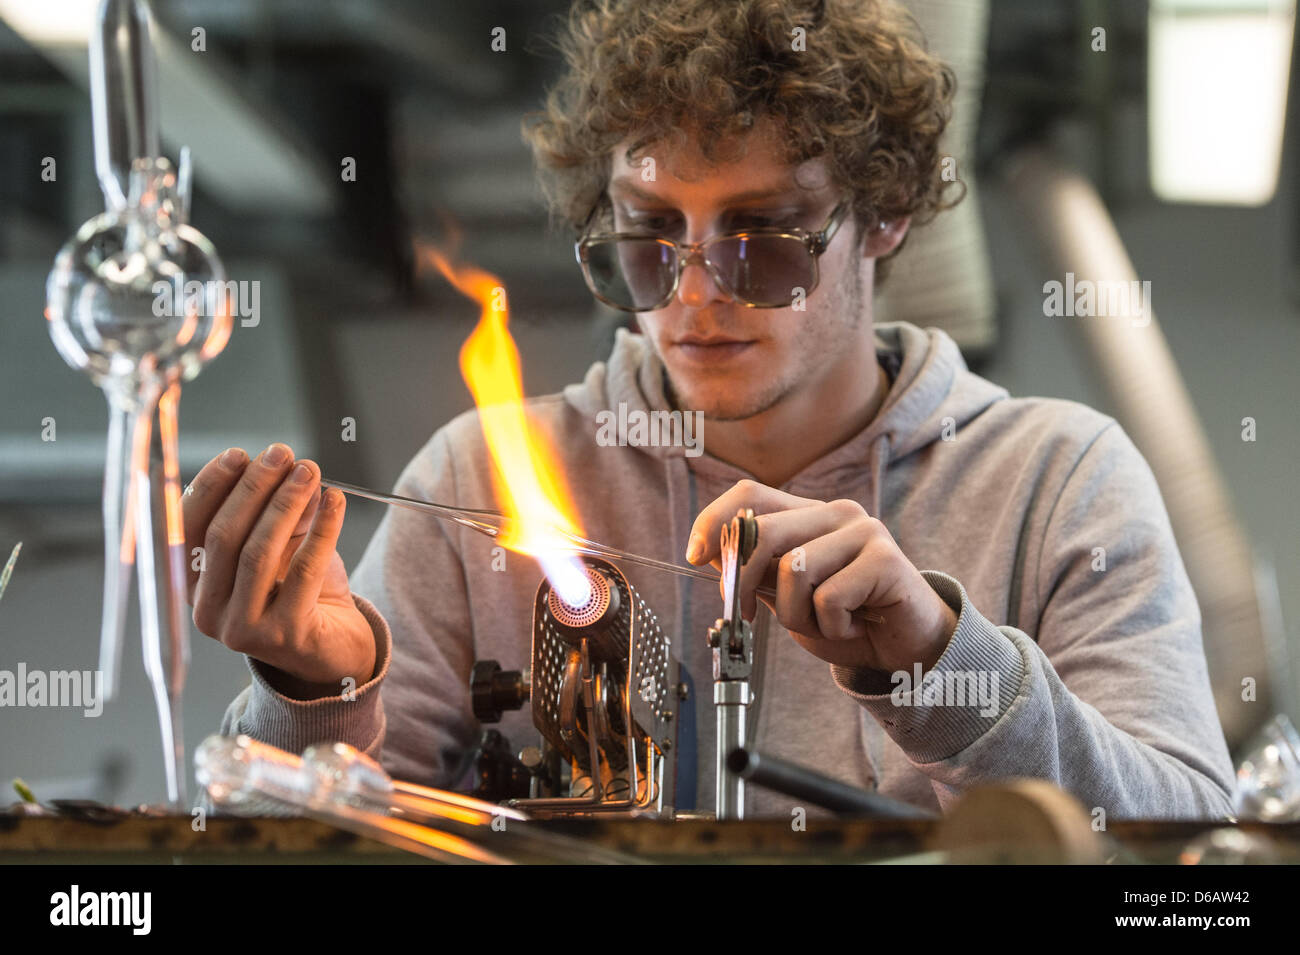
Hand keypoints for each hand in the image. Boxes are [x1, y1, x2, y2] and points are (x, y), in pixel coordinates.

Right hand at [182, 443, 374, 693]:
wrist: (334, 652)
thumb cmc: (300, 595)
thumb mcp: (283, 548)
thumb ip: (277, 513)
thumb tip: (287, 467)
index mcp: (194, 587)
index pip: (188, 529)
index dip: (212, 488)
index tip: (238, 454)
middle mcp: (209, 612)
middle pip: (224, 537)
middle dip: (253, 488)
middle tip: (282, 453)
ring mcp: (243, 629)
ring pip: (258, 553)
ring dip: (285, 504)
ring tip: (308, 471)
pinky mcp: (284, 636)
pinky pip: (304, 571)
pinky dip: (321, 530)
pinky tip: (335, 501)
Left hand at [686, 480, 957, 671]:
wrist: (905, 648)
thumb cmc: (847, 620)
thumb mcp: (788, 597)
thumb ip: (757, 573)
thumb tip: (708, 552)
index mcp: (809, 514)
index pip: (750, 494)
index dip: (714, 520)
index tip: (694, 555)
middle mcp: (836, 513)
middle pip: (764, 532)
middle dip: (745, 582)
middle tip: (750, 615)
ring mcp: (863, 531)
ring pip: (794, 570)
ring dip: (798, 616)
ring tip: (826, 623)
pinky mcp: (885, 559)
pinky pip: (828, 598)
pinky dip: (832, 626)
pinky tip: (854, 625)